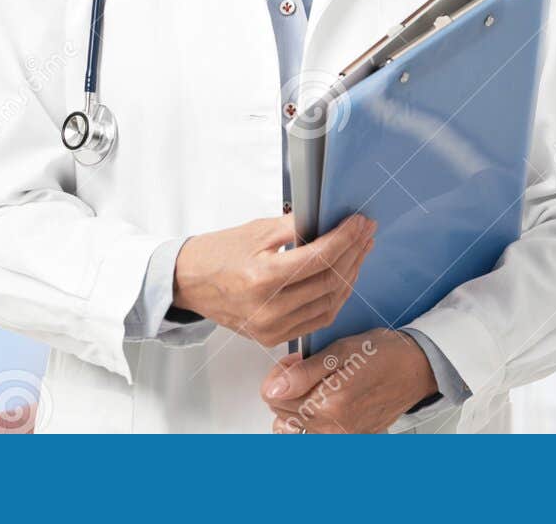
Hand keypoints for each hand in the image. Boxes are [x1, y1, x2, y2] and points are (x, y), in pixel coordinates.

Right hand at [172, 213, 374, 347]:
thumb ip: (295, 225)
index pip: (320, 258)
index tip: (359, 222)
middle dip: (354, 254)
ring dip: (350, 275)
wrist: (190, 283)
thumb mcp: (256, 230)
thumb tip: (328, 217)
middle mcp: (269, 308)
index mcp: (263, 277)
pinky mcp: (274, 337)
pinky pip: (317, 320)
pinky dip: (335, 298)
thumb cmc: (218, 253)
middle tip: (366, 232)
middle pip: (329, 282)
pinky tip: (343, 278)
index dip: (345, 238)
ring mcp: (272, 327)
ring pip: (329, 303)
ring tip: (360, 251)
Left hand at [262, 327, 435, 433]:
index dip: (281, 373)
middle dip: (287, 388)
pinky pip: (315, 436)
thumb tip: (272, 389)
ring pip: (295, 428)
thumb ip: (303, 373)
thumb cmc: (380, 354)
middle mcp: (333, 430)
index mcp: (328, 406)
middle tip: (307, 367)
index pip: (274, 397)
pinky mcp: (349, 440)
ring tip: (315, 385)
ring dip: (296, 406)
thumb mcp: (338, 350)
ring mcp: (342, 439)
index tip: (295, 361)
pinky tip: (323, 401)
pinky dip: (311, 420)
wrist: (414, 369)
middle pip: (282, 414)